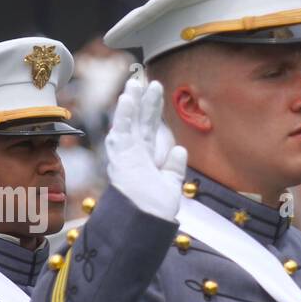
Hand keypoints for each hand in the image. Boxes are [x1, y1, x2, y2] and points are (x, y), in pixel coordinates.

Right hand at [105, 78, 187, 220]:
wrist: (146, 220)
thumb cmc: (156, 209)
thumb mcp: (171, 184)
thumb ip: (174, 167)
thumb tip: (180, 150)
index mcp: (145, 159)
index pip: (149, 128)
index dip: (153, 110)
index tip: (157, 93)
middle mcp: (133, 154)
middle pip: (140, 121)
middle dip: (145, 101)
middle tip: (149, 81)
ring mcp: (125, 154)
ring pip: (129, 121)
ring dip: (132, 101)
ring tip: (136, 82)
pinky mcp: (120, 155)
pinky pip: (122, 129)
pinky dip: (125, 113)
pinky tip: (128, 97)